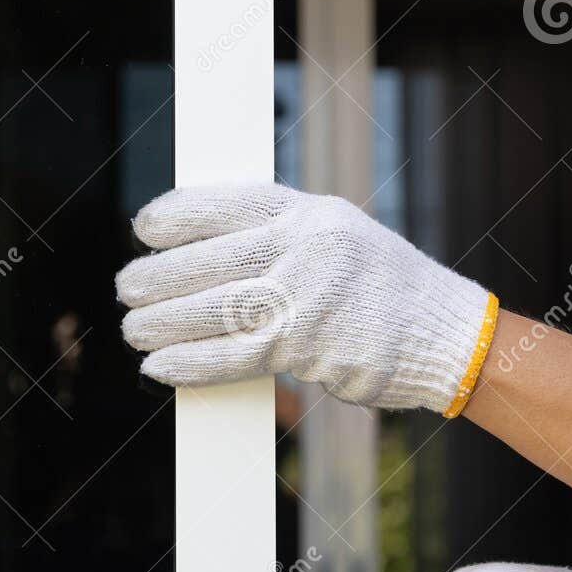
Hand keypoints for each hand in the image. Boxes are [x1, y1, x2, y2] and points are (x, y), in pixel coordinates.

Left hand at [116, 183, 497, 414]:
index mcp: (311, 214)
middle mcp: (305, 250)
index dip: (178, 215)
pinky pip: (230, 357)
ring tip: (133, 328)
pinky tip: (159, 366)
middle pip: (209, 260)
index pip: (228, 204)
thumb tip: (204, 251)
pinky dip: (189, 362)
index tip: (145, 227)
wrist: (444, 336)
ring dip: (162, 322)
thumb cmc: (382, 290)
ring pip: (212, 309)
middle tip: (127, 287)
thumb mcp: (339, 237)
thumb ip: (281, 238)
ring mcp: (305, 300)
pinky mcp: (304, 349)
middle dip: (158, 277)